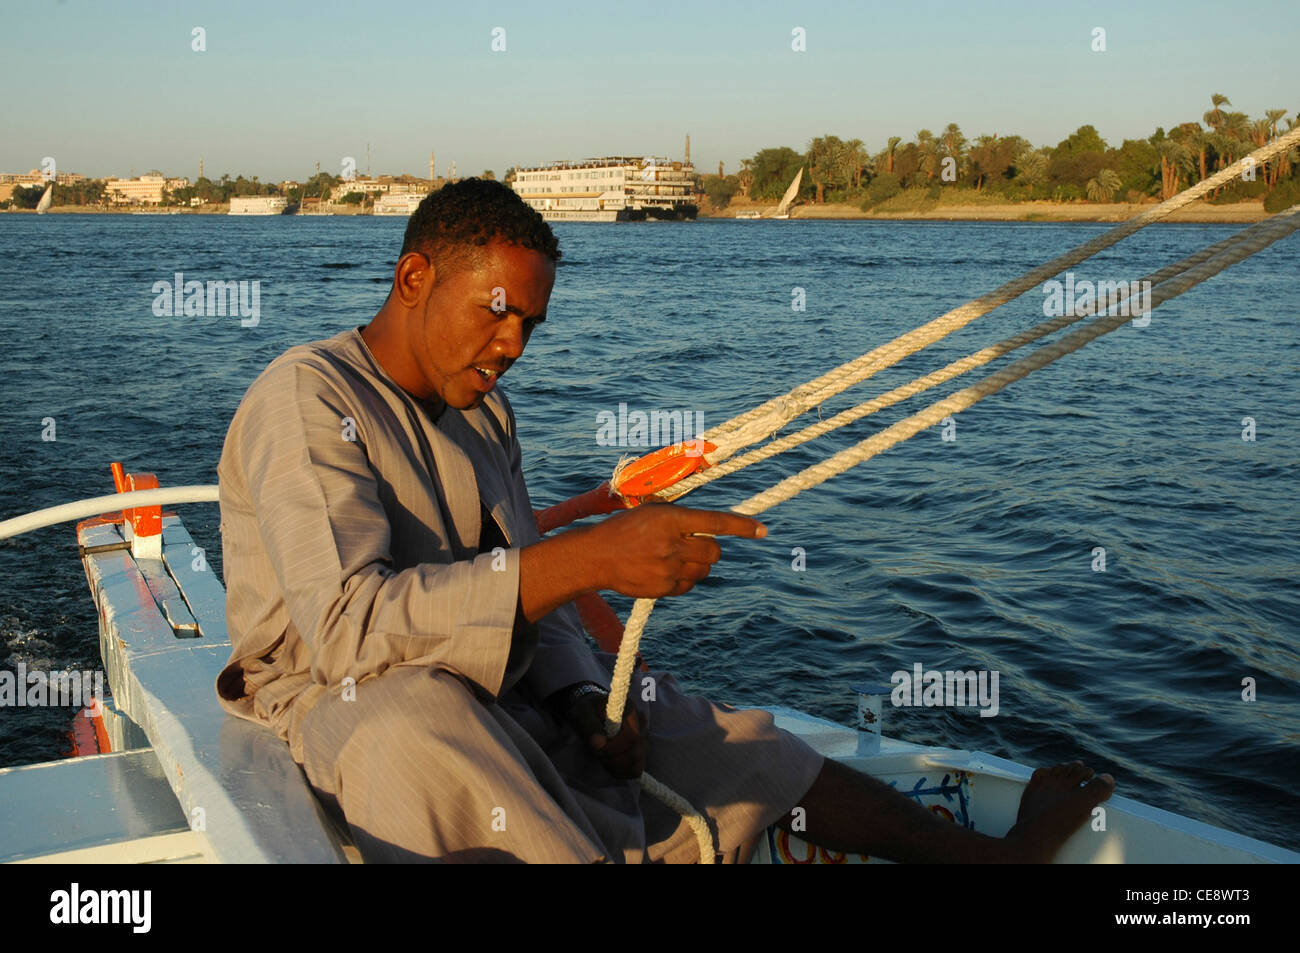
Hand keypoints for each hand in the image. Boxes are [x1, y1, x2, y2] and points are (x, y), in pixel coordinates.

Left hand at [566, 691, 645, 779]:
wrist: (591, 712)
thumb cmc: (587, 711)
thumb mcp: (582, 714)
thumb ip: (591, 727)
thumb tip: (599, 744)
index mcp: (629, 710)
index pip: (632, 738)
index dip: (615, 749)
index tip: (598, 750)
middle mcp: (640, 723)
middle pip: (636, 753)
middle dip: (614, 760)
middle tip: (599, 754)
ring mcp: (643, 738)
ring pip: (637, 764)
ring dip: (616, 767)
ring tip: (603, 757)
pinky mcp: (641, 750)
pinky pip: (635, 769)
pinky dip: (621, 771)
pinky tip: (610, 763)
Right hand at [590, 503, 766, 598]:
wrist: (596, 556)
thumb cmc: (626, 529)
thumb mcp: (652, 513)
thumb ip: (682, 519)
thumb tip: (715, 528)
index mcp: (670, 519)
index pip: (715, 523)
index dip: (742, 527)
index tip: (763, 530)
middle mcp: (671, 544)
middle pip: (714, 552)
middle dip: (709, 549)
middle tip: (692, 545)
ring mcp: (667, 569)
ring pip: (704, 571)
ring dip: (697, 565)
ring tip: (673, 558)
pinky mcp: (662, 589)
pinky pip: (689, 586)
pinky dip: (684, 579)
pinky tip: (664, 571)